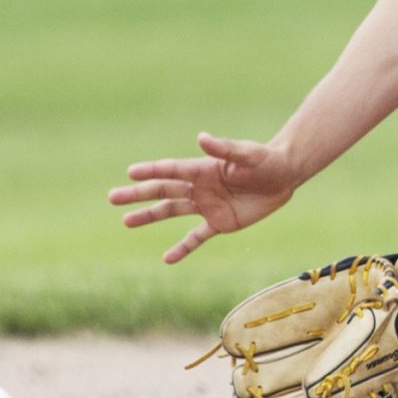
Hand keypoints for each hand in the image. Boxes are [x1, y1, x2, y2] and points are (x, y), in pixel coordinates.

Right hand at [109, 132, 297, 263]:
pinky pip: (197, 237)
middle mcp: (200, 187)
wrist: (284, 177)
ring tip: (127, 221)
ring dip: (150, 216)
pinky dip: (183, 248)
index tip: (130, 172)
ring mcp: (207, 206)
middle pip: (164, 191)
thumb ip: (224, 149)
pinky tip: (167, 259)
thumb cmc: (266, 160)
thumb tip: (202, 138)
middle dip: (138, 194)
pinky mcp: (219, 223)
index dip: (152, 171)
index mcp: (203, 168)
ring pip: (172, 212)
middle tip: (113, 197)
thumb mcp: (247, 154)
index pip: (172, 170)